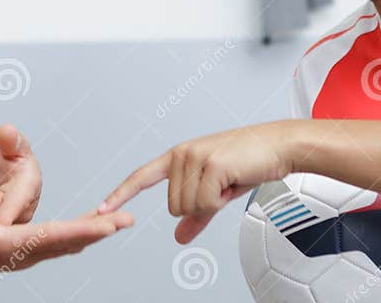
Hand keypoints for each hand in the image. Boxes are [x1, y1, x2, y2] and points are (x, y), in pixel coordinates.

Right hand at [0, 206, 133, 279]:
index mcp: (7, 245)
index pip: (53, 236)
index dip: (82, 229)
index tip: (108, 224)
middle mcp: (20, 253)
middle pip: (68, 241)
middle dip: (98, 230)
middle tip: (127, 219)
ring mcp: (22, 253)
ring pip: (65, 242)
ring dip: (92, 231)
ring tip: (117, 221)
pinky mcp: (20, 249)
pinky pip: (56, 241)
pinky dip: (77, 232)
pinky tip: (89, 228)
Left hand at [98, 122, 294, 243]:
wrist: (278, 145)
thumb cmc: (248, 163)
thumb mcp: (217, 192)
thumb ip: (196, 215)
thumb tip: (179, 235)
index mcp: (178, 156)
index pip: (142, 177)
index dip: (121, 194)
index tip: (102, 209)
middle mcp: (181, 154)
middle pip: (173, 206)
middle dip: (201, 206)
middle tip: (222, 186)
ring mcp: (194, 157)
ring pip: (187, 207)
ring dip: (213, 203)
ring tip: (229, 181)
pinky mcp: (211, 165)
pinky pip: (205, 204)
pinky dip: (222, 201)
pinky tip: (233, 181)